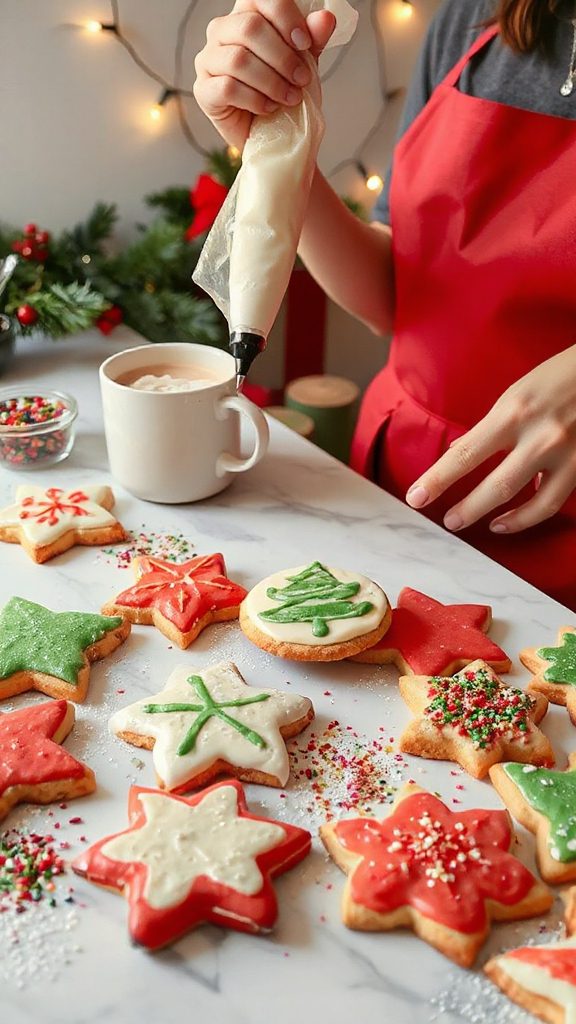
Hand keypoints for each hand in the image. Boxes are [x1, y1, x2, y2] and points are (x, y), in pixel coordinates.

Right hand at [193, 0, 335, 150]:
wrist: (272, 136)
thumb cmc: (283, 92)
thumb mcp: (304, 62)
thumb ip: (313, 39)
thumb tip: (326, 18)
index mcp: (245, 14)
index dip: (284, 16)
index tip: (304, 43)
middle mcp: (221, 31)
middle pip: (248, 27)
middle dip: (282, 56)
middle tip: (301, 79)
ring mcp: (207, 60)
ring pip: (238, 59)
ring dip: (271, 81)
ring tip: (290, 97)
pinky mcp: (203, 91)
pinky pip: (228, 88)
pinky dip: (255, 100)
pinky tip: (269, 107)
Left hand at [405, 345, 575, 533]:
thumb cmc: (557, 379)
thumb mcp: (515, 394)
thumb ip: (489, 428)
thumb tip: (457, 452)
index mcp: (513, 413)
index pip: (464, 455)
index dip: (437, 480)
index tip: (416, 497)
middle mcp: (540, 436)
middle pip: (496, 487)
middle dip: (468, 509)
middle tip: (450, 521)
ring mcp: (567, 454)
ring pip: (530, 504)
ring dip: (503, 521)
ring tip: (485, 525)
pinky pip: (553, 502)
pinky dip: (530, 516)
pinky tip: (513, 519)